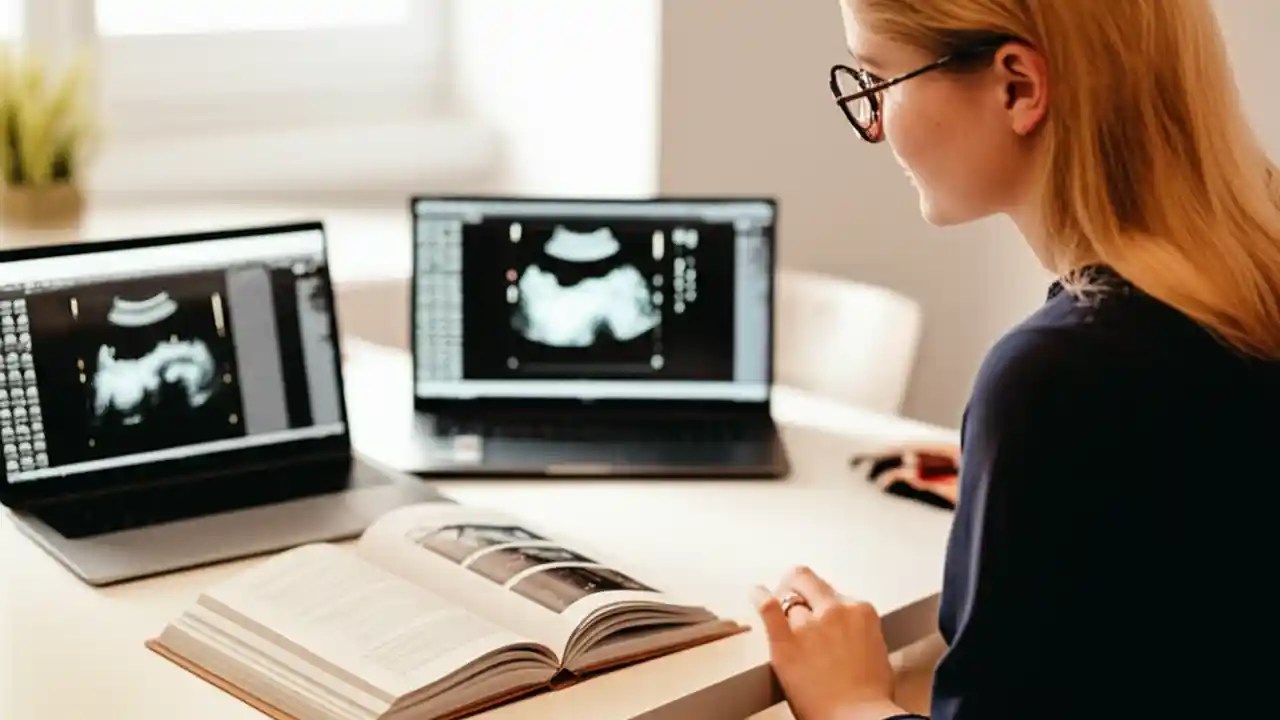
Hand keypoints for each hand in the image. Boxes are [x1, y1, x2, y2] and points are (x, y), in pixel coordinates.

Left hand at [752, 566, 901, 719]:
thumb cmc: (870, 696)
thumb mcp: (874, 650)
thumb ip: (856, 631)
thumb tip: (845, 631)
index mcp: (860, 611)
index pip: (831, 591)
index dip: (820, 600)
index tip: (814, 607)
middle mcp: (835, 611)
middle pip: (806, 581)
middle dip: (797, 587)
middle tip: (790, 597)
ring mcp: (809, 625)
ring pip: (787, 599)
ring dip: (783, 606)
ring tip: (778, 611)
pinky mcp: (786, 642)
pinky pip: (767, 608)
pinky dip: (758, 597)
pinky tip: (756, 593)